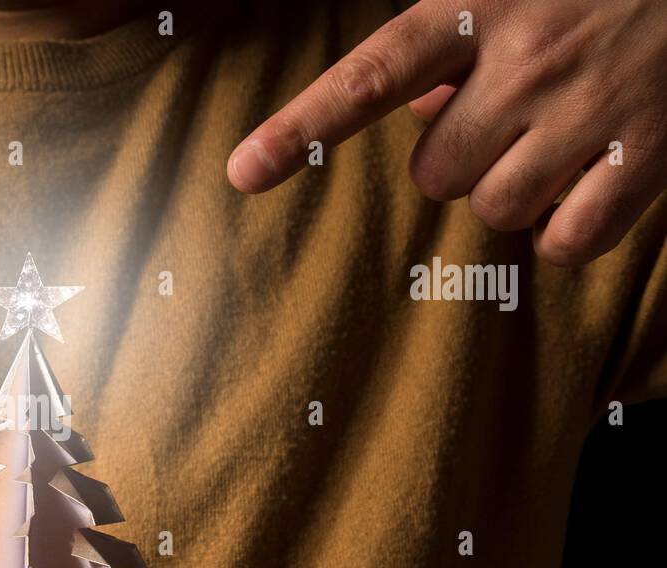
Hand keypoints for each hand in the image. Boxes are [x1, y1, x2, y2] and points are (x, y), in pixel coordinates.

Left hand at [227, 0, 666, 264]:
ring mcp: (586, 111)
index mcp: (478, 8)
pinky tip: (594, 181)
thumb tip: (410, 109)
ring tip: (560, 139)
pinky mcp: (644, 157)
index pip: (369, 77)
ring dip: (516, 190)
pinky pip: (568, 243)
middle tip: (510, 119)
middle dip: (460, 160)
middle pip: (435, 174)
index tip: (243, 170)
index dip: (302, 126)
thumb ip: (449, 42)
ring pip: (496, 210)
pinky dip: (572, 229)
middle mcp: (525, 63)